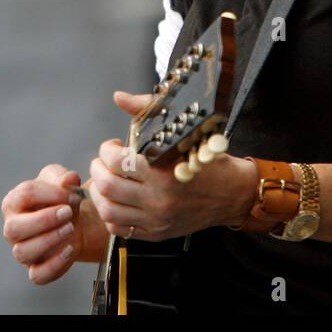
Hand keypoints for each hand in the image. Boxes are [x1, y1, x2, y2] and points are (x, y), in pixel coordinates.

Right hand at [1, 163, 107, 284]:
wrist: (75, 221)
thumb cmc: (61, 199)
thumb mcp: (62, 181)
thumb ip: (63, 177)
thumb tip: (69, 179)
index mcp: (13, 202)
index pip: (24, 195)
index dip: (51, 194)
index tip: (71, 195)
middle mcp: (12, 228)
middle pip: (13, 228)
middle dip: (44, 220)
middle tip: (67, 212)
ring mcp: (22, 249)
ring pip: (22, 252)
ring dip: (49, 240)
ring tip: (70, 229)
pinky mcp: (36, 268)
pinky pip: (38, 275)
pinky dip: (54, 264)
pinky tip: (69, 249)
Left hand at [86, 91, 257, 241]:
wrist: (234, 194)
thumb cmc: (211, 163)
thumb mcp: (186, 132)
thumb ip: (147, 110)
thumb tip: (120, 97)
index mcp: (164, 173)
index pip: (117, 162)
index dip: (107, 150)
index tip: (114, 146)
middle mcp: (158, 199)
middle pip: (107, 187)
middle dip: (98, 168)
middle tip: (104, 162)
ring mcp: (156, 220)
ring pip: (108, 211)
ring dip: (100, 193)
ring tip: (107, 181)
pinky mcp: (156, 233)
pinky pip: (119, 229)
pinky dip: (111, 214)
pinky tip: (118, 200)